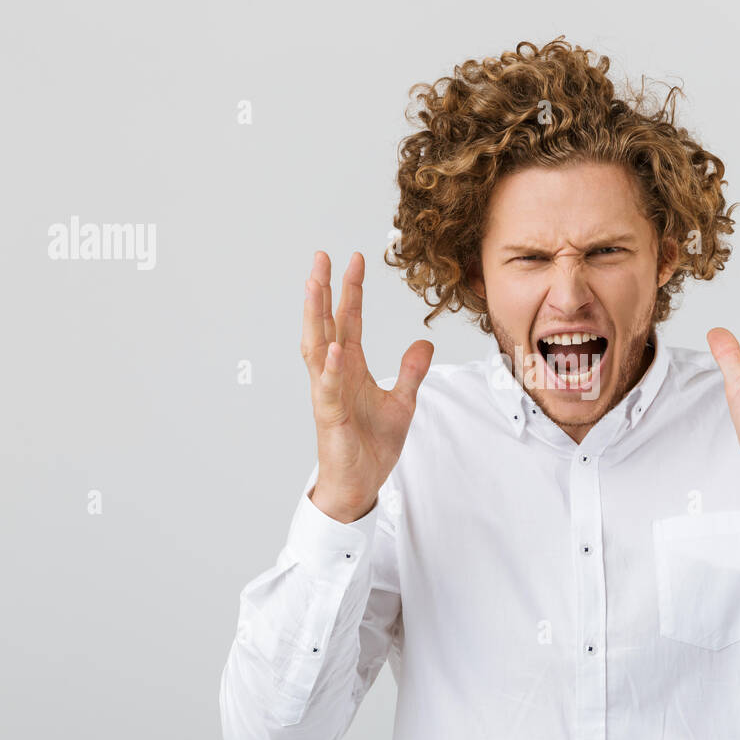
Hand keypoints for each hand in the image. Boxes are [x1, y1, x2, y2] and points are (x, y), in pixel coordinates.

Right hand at [301, 250, 432, 522]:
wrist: (361, 484)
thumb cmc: (371, 445)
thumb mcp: (402, 401)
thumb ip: (411, 371)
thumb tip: (424, 342)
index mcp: (350, 368)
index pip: (348, 320)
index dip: (351, 290)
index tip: (354, 259)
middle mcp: (334, 374)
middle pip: (325, 323)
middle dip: (323, 290)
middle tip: (322, 256)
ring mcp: (328, 393)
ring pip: (316, 347)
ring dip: (315, 316)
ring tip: (315, 284)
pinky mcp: (329, 415)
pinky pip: (329, 388)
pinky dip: (329, 368)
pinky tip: (332, 347)